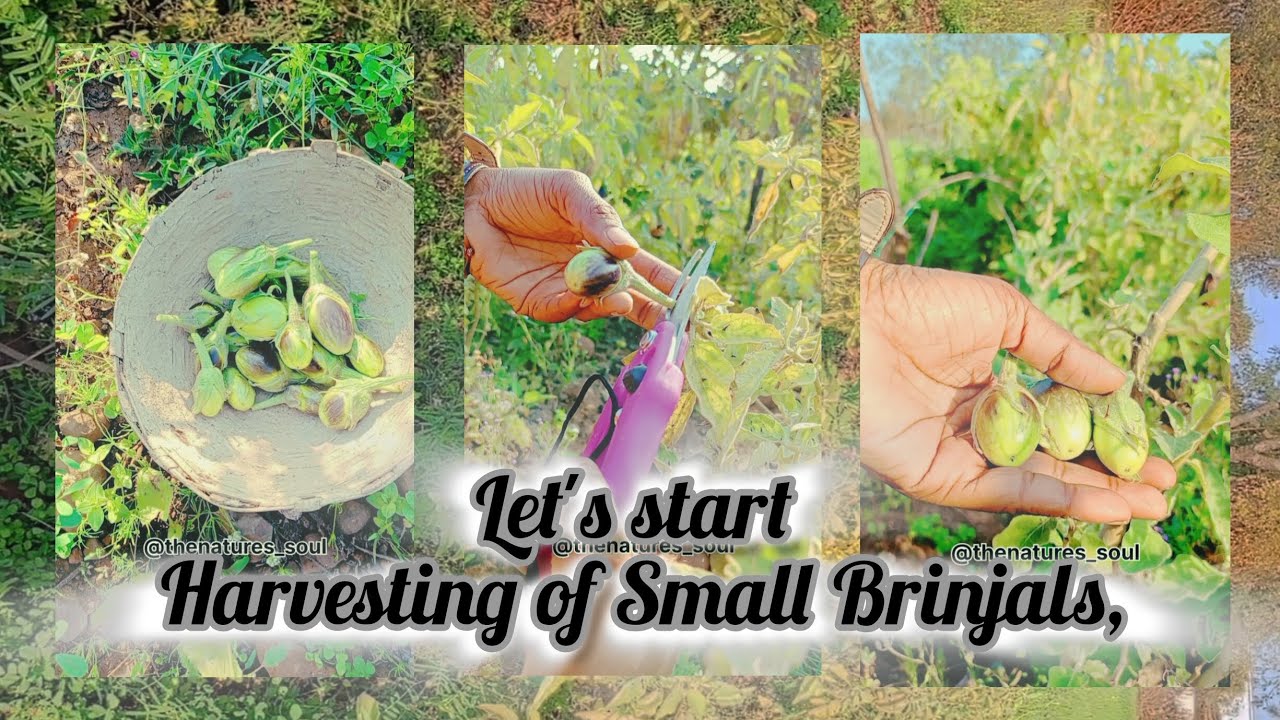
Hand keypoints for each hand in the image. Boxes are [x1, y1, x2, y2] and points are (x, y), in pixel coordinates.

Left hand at [465, 167, 678, 327]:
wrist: (473, 202)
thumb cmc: (524, 190)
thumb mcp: (568, 192)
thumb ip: (598, 216)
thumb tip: (629, 246)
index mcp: (604, 244)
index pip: (643, 268)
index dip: (667, 282)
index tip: (691, 294)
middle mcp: (589, 272)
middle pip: (628, 299)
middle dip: (651, 312)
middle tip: (670, 321)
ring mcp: (564, 289)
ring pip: (596, 309)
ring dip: (610, 307)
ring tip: (621, 300)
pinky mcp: (536, 301)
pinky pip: (561, 311)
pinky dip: (574, 307)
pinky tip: (580, 297)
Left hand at [860, 259, 1174, 523]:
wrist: (855, 317)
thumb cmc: (919, 302)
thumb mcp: (1005, 313)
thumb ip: (1061, 352)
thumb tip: (1118, 384)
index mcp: (989, 386)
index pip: (1056, 421)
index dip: (1104, 436)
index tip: (1151, 448)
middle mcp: (974, 425)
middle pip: (1051, 460)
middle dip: (1110, 477)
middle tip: (1162, 491)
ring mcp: (954, 454)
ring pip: (1032, 483)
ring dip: (1091, 496)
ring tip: (1148, 506)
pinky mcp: (932, 476)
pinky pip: (999, 490)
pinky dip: (1050, 497)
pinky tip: (1097, 499)